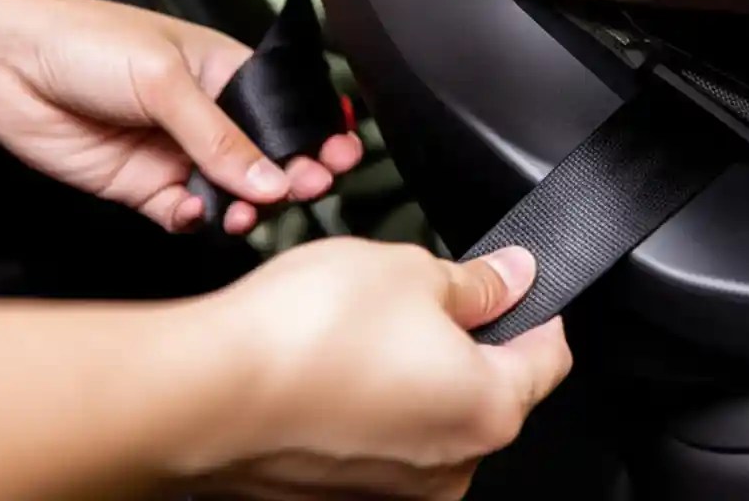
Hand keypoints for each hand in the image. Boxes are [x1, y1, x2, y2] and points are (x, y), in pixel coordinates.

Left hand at [0, 0, 359, 232]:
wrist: (1, 64)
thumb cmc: (80, 39)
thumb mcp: (165, 78)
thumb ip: (220, 136)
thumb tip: (271, 177)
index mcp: (226, 73)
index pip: (287, 110)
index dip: (317, 135)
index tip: (341, 155)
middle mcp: (207, 117)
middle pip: (268, 158)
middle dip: (293, 176)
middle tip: (306, 187)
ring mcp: (176, 153)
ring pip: (232, 194)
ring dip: (246, 207)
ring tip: (247, 210)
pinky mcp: (144, 186)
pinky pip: (187, 215)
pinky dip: (198, 221)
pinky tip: (198, 212)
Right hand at [181, 239, 571, 499]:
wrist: (199, 394)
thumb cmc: (304, 333)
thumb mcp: (410, 270)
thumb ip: (477, 282)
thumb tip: (512, 278)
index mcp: (488, 408)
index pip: (549, 358)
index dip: (539, 312)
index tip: (521, 287)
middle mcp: (450, 467)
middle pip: (489, 394)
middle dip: (468, 344)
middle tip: (424, 300)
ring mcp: (393, 492)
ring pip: (430, 421)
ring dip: (416, 379)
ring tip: (363, 335)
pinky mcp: (340, 497)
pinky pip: (378, 445)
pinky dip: (370, 411)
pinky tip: (332, 373)